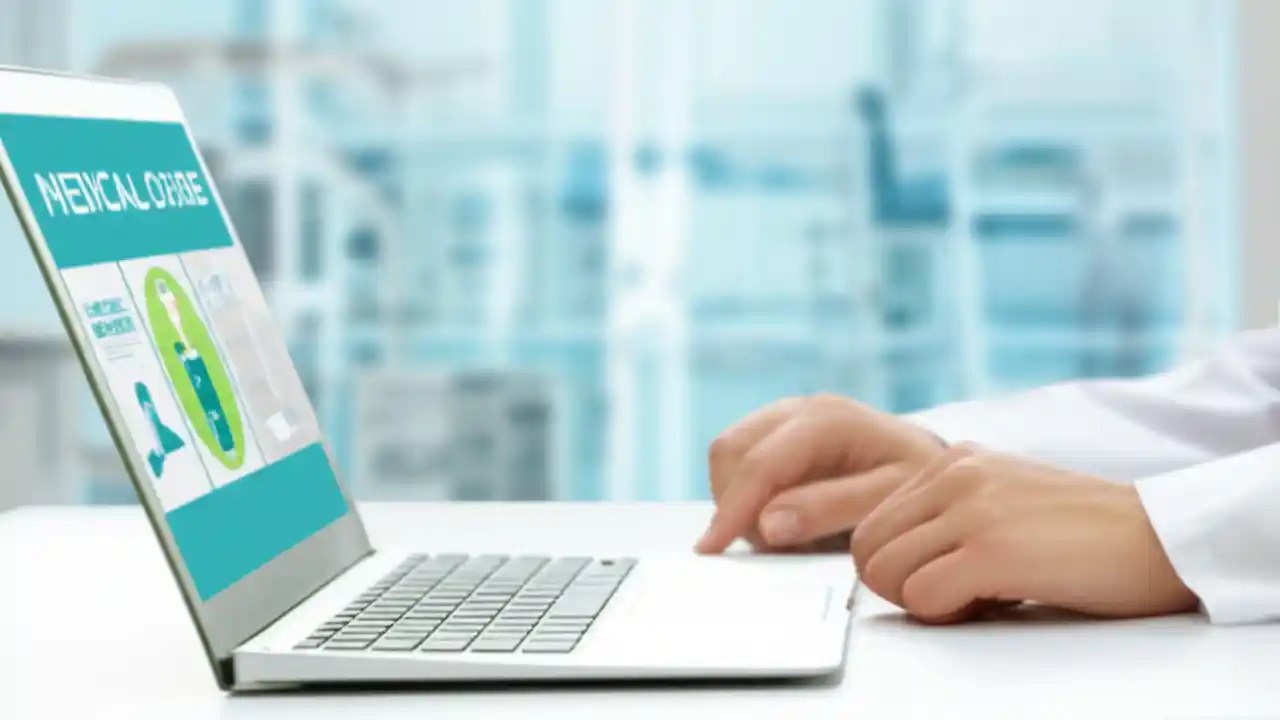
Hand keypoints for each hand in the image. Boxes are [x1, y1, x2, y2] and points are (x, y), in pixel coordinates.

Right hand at [696, 394, 945, 553]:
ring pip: (727, 455)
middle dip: (733, 503)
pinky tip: (781, 519)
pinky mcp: (777, 434)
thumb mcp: (887, 500)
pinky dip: (746, 495)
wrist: (936, 469)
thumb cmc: (917, 485)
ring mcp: (784, 418)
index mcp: (826, 419)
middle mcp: (798, 409)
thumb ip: (829, 509)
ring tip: (782, 535)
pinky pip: (739, 461)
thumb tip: (768, 524)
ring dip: (737, 500)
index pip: (759, 463)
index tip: (712, 550)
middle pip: (730, 450)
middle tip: (768, 547)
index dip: (732, 508)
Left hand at [851, 445, 1198, 623]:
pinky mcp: (994, 549)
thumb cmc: (1087, 534)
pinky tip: (994, 604)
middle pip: (866, 548)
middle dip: (898, 587)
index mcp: (954, 461)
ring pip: (883, 571)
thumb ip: (947, 515)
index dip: (896, 567)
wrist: (1163, 537)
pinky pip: (921, 596)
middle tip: (953, 596)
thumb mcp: (1003, 499)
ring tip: (978, 597)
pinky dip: (947, 614)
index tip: (941, 578)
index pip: (870, 523)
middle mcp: (956, 474)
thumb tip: (892, 562)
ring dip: (922, 601)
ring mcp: (972, 508)